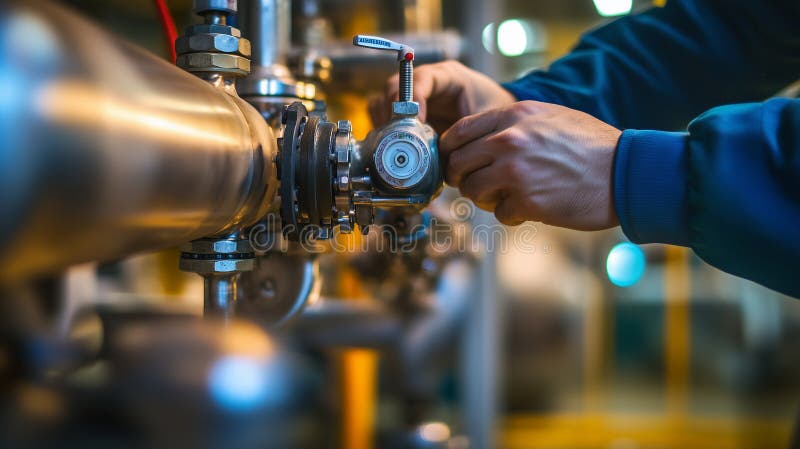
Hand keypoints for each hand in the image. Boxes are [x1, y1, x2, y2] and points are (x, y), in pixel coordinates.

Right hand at [369, 60, 515, 133]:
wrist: (496, 118)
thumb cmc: (492, 113)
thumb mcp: (483, 121)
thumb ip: (463, 132)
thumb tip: (440, 154)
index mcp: (448, 76)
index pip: (420, 77)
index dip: (413, 98)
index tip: (416, 121)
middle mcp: (426, 81)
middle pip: (394, 86)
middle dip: (393, 111)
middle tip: (399, 135)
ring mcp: (413, 95)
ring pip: (383, 98)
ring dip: (384, 120)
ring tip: (394, 141)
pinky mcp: (407, 111)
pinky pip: (382, 112)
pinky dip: (383, 127)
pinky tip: (393, 143)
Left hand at [440, 101, 621, 229]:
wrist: (625, 172)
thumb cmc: (590, 145)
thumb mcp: (549, 117)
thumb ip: (512, 125)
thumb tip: (480, 141)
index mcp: (512, 116)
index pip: (458, 132)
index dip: (450, 151)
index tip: (455, 162)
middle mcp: (508, 141)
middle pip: (458, 164)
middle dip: (464, 178)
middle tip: (478, 184)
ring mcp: (515, 172)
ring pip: (472, 190)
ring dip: (486, 198)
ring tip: (509, 196)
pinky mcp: (526, 202)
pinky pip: (498, 213)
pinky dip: (511, 214)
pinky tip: (531, 208)